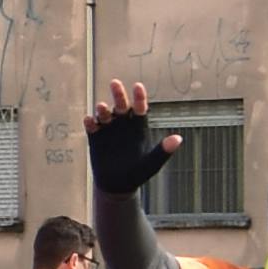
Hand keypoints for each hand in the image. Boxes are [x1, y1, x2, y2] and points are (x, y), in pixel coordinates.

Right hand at [81, 80, 161, 194]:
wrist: (118, 185)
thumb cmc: (138, 173)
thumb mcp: (152, 163)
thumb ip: (163, 150)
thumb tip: (178, 139)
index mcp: (138, 126)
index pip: (140, 108)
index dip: (139, 97)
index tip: (138, 86)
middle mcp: (123, 123)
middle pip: (121, 105)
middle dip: (118, 94)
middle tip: (115, 83)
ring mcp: (108, 129)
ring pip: (105, 114)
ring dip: (102, 110)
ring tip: (102, 107)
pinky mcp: (95, 137)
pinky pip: (92, 127)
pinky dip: (90, 123)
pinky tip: (89, 120)